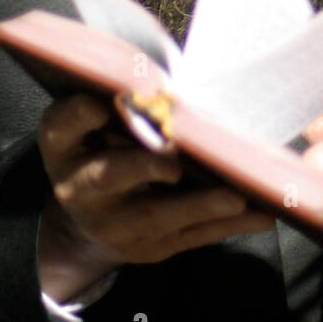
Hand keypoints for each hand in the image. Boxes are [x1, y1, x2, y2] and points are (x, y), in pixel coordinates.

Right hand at [37, 93, 274, 302]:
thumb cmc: (102, 144)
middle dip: (142, 168)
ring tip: (235, 195)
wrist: (89, 216)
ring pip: (157, 216)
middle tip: (173, 163)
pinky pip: (191, 237)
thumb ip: (119, 98)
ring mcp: (114, 224)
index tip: (102, 101)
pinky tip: (260, 213)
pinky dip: (227, 225)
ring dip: (199, 205)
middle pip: (107, 177)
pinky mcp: (149, 248)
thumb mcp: (93, 120)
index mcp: (63, 145)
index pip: (62, 125)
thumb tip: (161, 73)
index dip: (79, 114)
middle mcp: (80, 187)